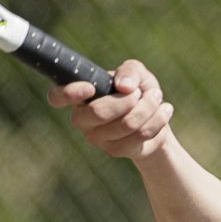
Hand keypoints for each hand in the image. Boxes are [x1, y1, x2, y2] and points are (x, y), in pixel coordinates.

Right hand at [51, 59, 172, 160]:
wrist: (156, 117)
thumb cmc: (138, 91)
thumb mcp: (137, 74)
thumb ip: (130, 71)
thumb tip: (124, 86)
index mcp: (80, 95)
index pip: (57, 96)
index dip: (69, 93)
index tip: (89, 88)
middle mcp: (82, 118)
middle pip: (97, 112)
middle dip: (127, 100)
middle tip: (140, 93)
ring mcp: (96, 137)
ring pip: (125, 124)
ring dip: (148, 107)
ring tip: (156, 98)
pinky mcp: (114, 150)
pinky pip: (139, 136)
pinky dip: (158, 120)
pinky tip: (163, 113)